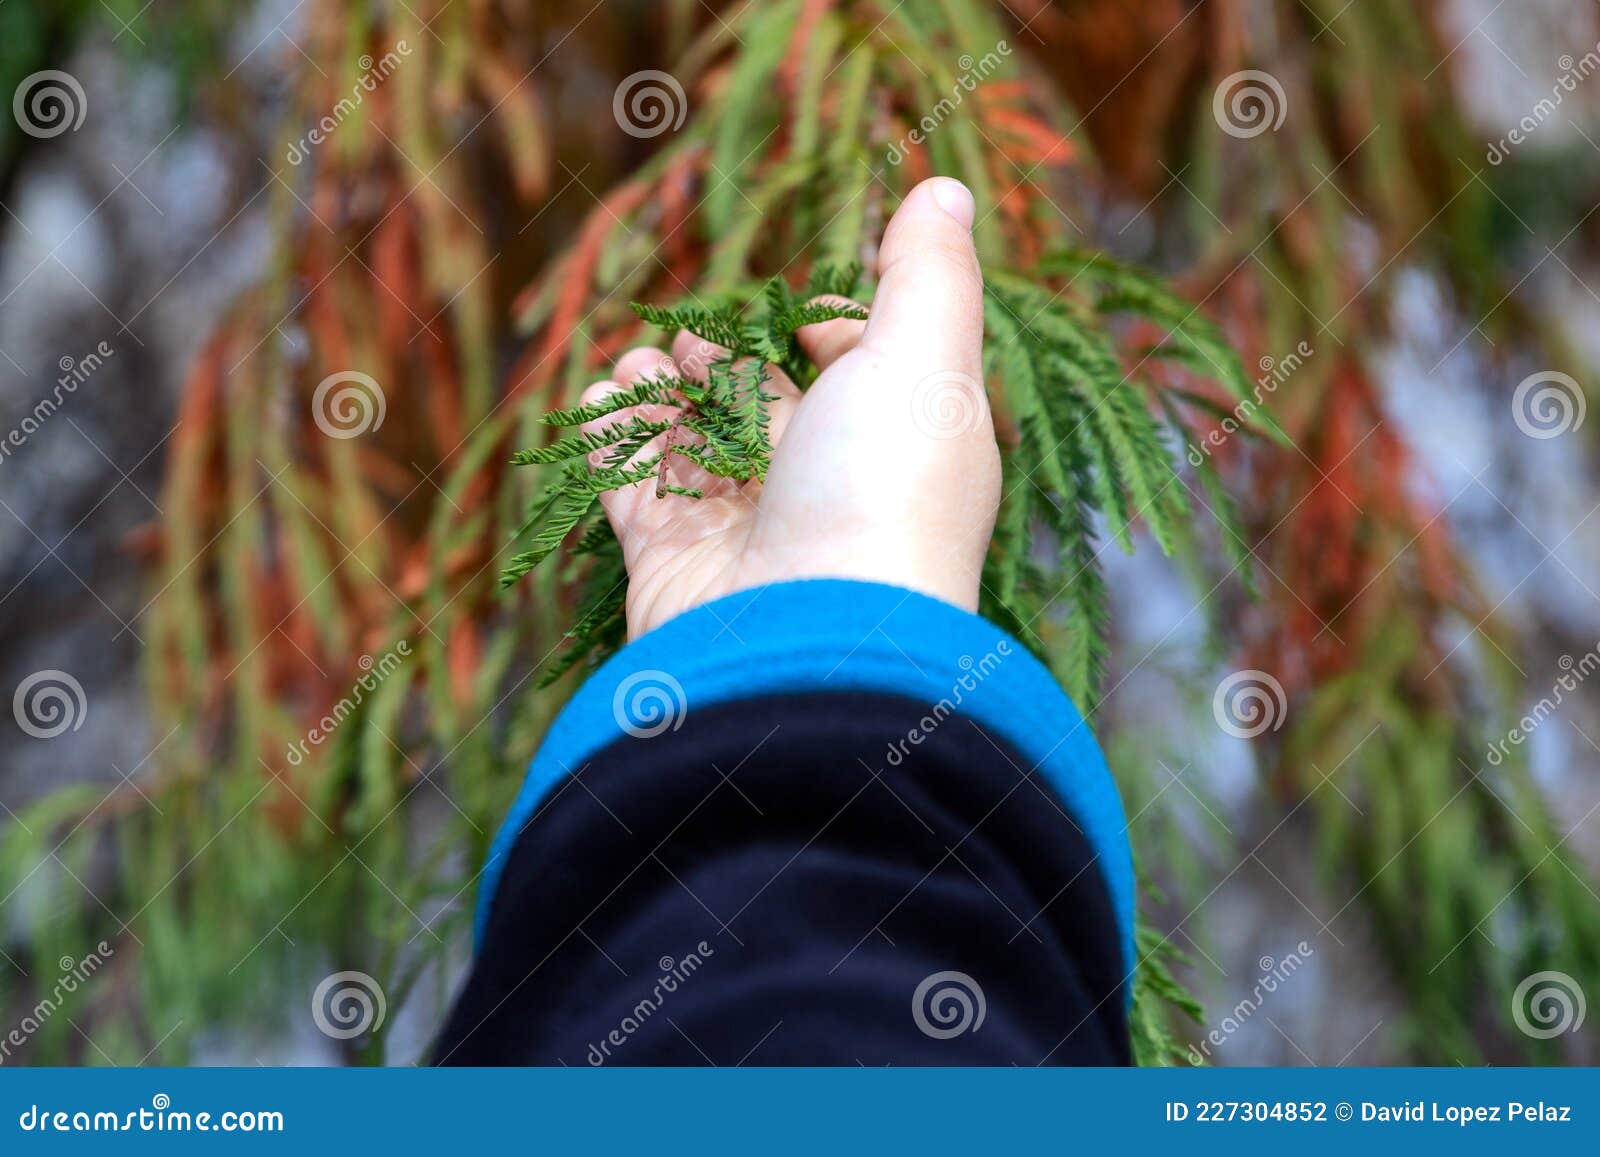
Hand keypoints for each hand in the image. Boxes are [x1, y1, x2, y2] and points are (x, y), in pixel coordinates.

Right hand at [580, 177, 1000, 637]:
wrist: (808, 642)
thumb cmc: (883, 491)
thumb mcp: (925, 356)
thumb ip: (928, 270)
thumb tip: (945, 190)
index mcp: (899, 445)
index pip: (862, 375)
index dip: (828, 332)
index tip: (798, 315)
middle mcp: (825, 492)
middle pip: (763, 407)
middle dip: (721, 359)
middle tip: (689, 340)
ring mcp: (746, 532)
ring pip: (691, 443)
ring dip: (658, 392)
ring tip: (638, 365)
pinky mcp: (675, 566)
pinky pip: (633, 490)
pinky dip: (612, 442)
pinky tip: (602, 403)